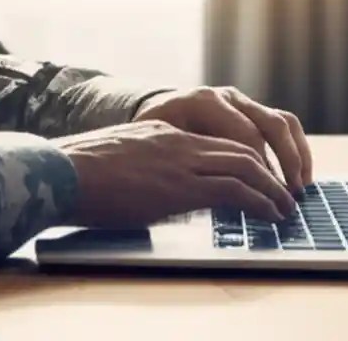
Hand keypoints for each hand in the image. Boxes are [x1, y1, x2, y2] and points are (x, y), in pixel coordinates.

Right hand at [55, 121, 297, 226]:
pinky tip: (270, 215)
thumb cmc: (77, 173)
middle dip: (269, 172)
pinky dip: (259, 203)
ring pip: (246, 166)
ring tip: (285, 209)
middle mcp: (180, 141)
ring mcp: (182, 161)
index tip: (259, 179)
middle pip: (241, 149)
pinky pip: (233, 190)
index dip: (245, 160)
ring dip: (272, 190)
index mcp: (165, 131)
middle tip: (285, 194)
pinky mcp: (180, 187)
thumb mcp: (119, 159)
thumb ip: (145, 166)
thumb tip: (154, 190)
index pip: (219, 141)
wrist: (61, 172)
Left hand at [133, 87, 312, 193]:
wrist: (154, 113)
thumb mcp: (161, 148)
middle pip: (270, 125)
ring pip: (284, 122)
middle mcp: (229, 97)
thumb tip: (215, 197)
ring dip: (297, 156)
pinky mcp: (254, 111)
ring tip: (301, 188)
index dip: (259, 168)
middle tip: (289, 195)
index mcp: (205, 103)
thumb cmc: (154, 137)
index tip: (265, 198)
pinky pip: (285, 125)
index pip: (244, 135)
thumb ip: (186, 165)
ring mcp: (244, 102)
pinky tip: (300, 177)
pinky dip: (297, 150)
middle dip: (285, 162)